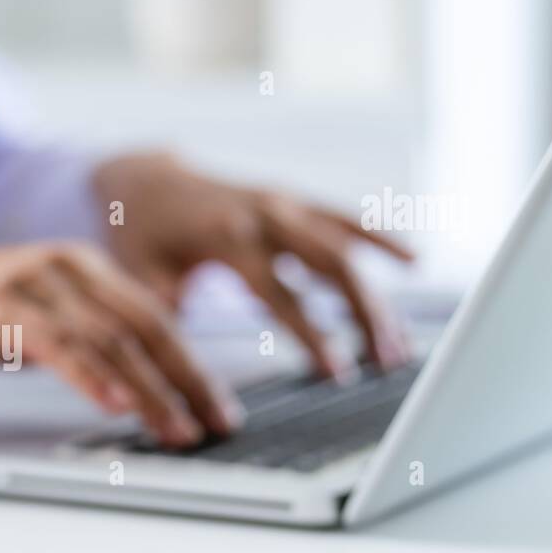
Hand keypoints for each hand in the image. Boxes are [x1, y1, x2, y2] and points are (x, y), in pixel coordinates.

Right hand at [0, 244, 245, 446]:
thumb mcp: (37, 312)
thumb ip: (82, 332)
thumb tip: (131, 378)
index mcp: (83, 266)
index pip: (155, 317)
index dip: (194, 364)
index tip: (218, 406)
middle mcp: (66, 268)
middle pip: (145, 326)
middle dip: (188, 380)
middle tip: (217, 423)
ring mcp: (33, 286)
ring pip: (109, 341)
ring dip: (150, 391)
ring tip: (176, 429)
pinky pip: (58, 346)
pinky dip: (93, 378)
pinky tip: (116, 405)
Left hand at [93, 152, 413, 375]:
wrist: (142, 180)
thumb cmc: (137, 234)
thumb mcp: (138, 273)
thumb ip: (165, 308)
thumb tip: (174, 359)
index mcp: (227, 236)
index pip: (281, 293)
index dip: (312, 334)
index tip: (336, 373)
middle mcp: (263, 214)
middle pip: (331, 266)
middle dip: (363, 315)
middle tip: (385, 364)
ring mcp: (282, 204)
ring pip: (345, 246)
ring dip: (375, 295)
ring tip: (398, 344)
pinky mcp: (291, 201)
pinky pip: (343, 219)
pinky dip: (378, 239)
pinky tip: (414, 263)